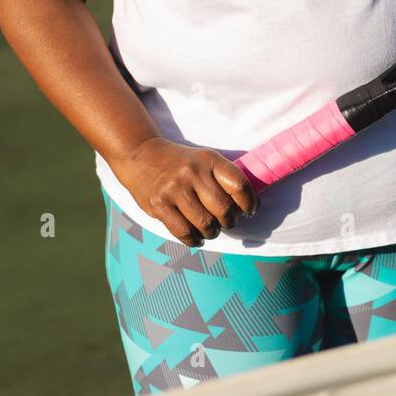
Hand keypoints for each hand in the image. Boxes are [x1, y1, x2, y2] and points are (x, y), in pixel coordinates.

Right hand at [111, 137, 257, 246]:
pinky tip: (197, 237)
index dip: (249, 202)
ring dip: (213, 232)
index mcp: (209, 160)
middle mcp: (192, 173)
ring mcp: (174, 189)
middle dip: (230, 221)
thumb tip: (254, 203)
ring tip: (211, 229)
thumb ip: (226, 179)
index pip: (239, 184)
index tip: (248, 210)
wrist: (141, 155)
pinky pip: (184, 232)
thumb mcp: (205, 160)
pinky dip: (195, 240)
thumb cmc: (181, 163)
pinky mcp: (159, 205)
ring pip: (206, 224)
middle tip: (227, 222)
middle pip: (224, 209)